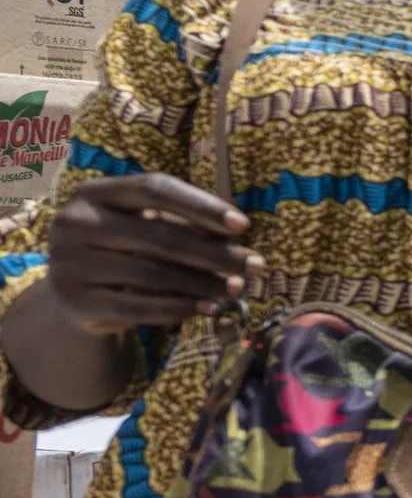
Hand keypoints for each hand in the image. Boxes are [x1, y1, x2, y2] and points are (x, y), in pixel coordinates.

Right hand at [45, 174, 262, 334]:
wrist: (75, 292)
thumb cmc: (123, 249)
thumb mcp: (144, 225)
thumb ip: (182, 224)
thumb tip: (237, 239)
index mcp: (95, 191)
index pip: (154, 188)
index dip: (201, 205)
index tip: (242, 225)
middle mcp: (75, 222)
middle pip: (159, 236)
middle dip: (214, 253)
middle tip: (255, 266)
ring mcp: (69, 263)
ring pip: (151, 274)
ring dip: (202, 284)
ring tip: (236, 289)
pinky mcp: (75, 300)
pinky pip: (136, 307)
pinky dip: (177, 308)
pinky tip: (207, 309)